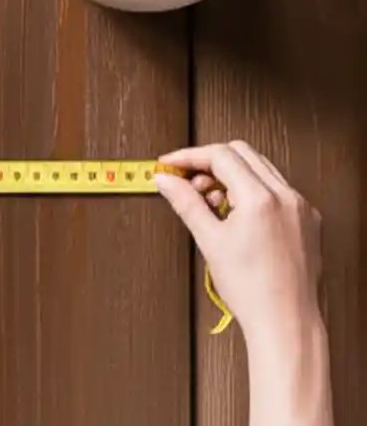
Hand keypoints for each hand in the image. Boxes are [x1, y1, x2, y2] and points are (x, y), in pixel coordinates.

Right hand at [154, 141, 321, 335]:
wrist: (285, 320)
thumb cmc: (252, 290)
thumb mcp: (209, 241)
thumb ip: (186, 203)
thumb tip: (166, 181)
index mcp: (262, 199)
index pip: (220, 155)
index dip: (189, 157)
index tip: (170, 165)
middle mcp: (286, 197)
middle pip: (242, 153)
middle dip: (209, 162)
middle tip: (186, 181)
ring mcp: (300, 207)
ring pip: (260, 169)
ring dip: (230, 175)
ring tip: (210, 203)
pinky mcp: (307, 219)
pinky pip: (276, 189)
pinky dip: (252, 191)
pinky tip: (236, 213)